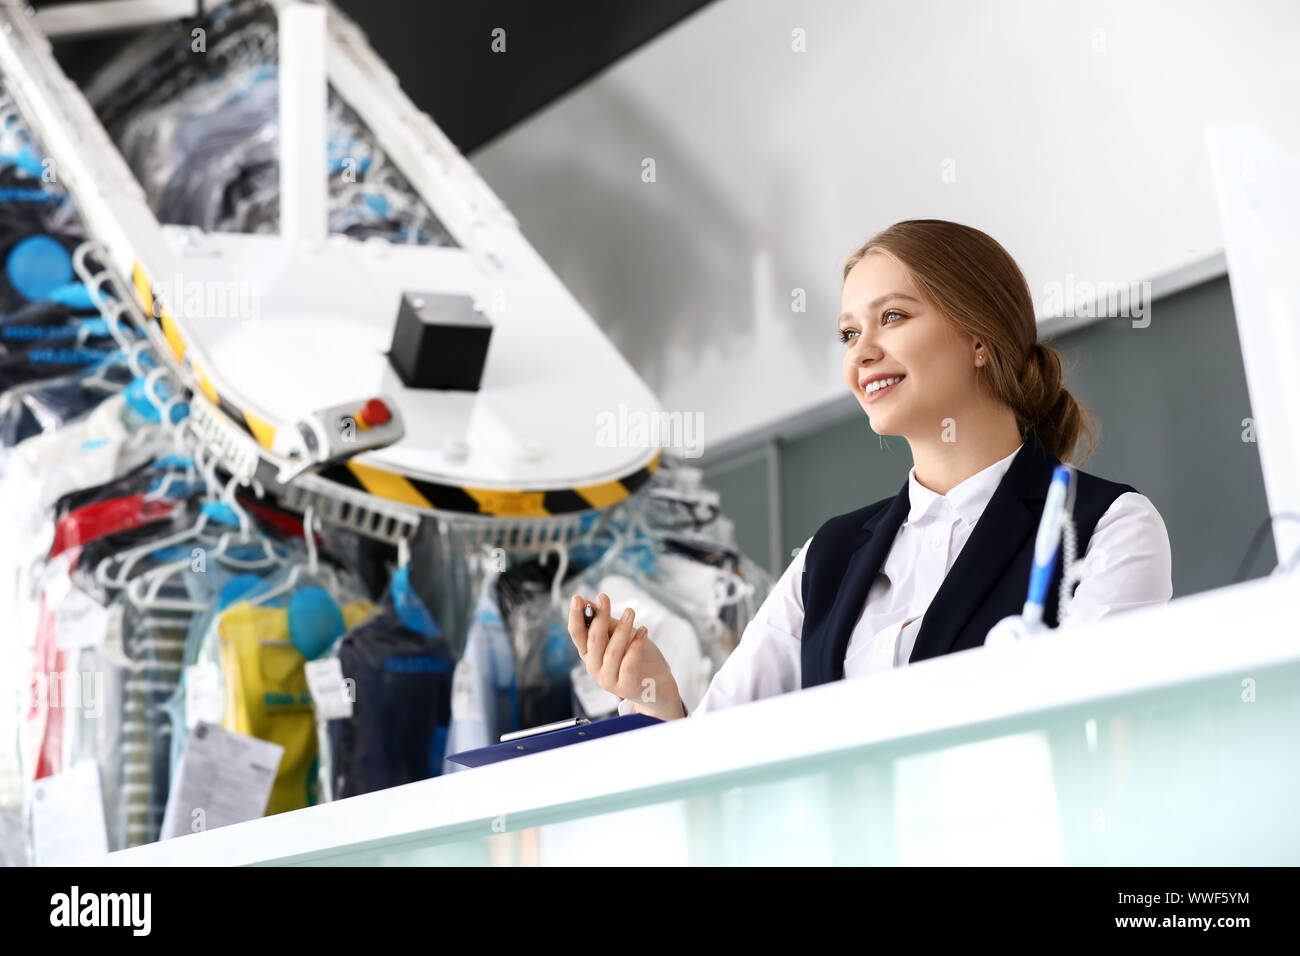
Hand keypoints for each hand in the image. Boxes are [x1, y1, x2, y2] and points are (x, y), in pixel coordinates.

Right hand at [567, 592, 685, 720]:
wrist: (657, 686)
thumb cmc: (637, 657)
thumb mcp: (620, 635)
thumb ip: (605, 622)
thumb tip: (588, 601)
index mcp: (589, 653)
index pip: (577, 634)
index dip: (576, 616)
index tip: (578, 598)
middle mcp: (594, 667)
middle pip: (593, 640)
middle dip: (598, 617)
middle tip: (604, 597)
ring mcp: (608, 680)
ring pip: (612, 651)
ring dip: (621, 629)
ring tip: (630, 611)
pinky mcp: (625, 687)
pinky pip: (629, 664)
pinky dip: (636, 646)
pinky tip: (644, 631)